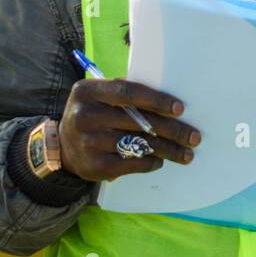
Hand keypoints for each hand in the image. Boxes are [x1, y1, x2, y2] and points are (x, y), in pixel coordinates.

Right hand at [59, 78, 200, 181]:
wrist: (62, 148)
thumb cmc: (93, 115)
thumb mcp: (99, 97)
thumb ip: (125, 94)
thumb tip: (169, 102)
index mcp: (87, 91)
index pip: (127, 91)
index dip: (157, 100)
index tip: (180, 109)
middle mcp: (85, 115)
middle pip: (138, 121)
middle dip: (172, 129)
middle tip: (194, 136)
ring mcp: (89, 142)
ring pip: (138, 145)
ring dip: (167, 150)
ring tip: (186, 153)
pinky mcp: (95, 165)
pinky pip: (132, 163)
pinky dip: (150, 162)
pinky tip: (161, 161)